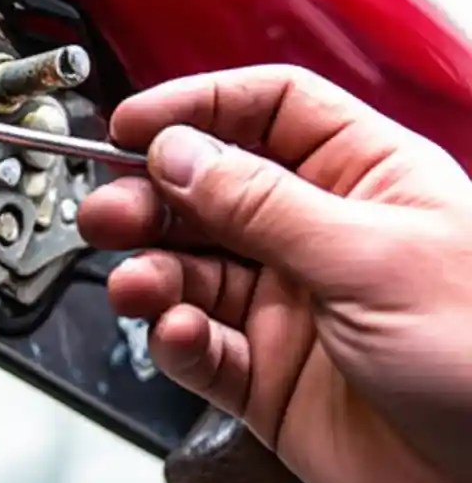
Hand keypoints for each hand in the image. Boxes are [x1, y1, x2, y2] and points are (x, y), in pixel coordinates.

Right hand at [79, 65, 471, 482]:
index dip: (198, 107)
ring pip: (190, 270)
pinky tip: (177, 335)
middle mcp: (319, 237)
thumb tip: (179, 152)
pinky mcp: (265, 375)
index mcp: (366, 181)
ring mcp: (289, 307)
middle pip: (210, 191)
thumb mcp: (372, 258)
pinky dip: (174, 339)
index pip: (268, 111)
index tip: (133, 123)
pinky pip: (197, 346)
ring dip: (151, 271)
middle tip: (110, 211)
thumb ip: (262, 203)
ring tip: (135, 283)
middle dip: (151, 197)